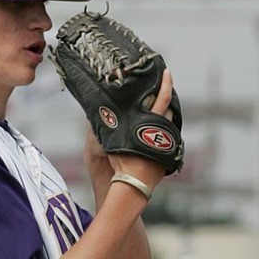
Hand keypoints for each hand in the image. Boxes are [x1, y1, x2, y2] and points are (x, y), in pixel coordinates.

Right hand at [106, 67, 173, 192]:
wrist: (133, 187)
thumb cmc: (120, 164)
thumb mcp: (109, 142)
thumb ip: (102, 127)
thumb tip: (89, 114)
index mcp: (151, 123)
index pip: (162, 99)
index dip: (165, 84)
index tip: (167, 72)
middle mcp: (163, 132)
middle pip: (169, 110)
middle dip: (165, 100)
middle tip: (161, 89)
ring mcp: (168, 144)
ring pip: (169, 124)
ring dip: (164, 116)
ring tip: (157, 109)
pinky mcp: (169, 156)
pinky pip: (168, 138)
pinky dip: (163, 131)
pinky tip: (156, 131)